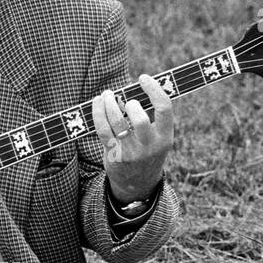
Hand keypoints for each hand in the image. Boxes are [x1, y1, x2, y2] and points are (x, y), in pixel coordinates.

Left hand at [92, 73, 174, 203]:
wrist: (137, 184)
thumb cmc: (147, 152)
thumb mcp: (158, 138)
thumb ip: (151, 118)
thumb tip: (133, 88)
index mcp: (165, 137)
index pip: (165, 108)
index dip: (154, 89)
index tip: (143, 77)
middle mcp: (149, 145)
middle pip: (141, 119)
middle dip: (130, 104)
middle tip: (124, 100)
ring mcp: (131, 152)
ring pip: (118, 123)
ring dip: (109, 104)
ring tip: (106, 95)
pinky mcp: (114, 155)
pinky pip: (103, 130)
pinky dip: (98, 114)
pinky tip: (97, 103)